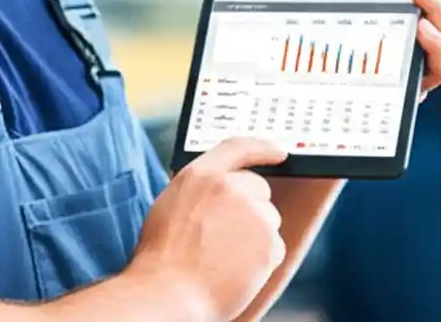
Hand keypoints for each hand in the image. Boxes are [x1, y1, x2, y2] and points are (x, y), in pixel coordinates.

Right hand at [129, 137, 287, 321]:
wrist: (169, 292)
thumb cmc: (162, 256)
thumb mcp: (171, 204)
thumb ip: (200, 188)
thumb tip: (221, 187)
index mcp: (201, 175)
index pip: (238, 147)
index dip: (262, 148)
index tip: (278, 152)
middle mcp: (231, 188)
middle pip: (258, 187)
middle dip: (251, 206)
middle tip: (229, 232)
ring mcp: (254, 214)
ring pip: (268, 218)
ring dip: (255, 234)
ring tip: (225, 256)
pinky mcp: (270, 243)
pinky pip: (274, 246)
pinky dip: (262, 259)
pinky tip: (236, 269)